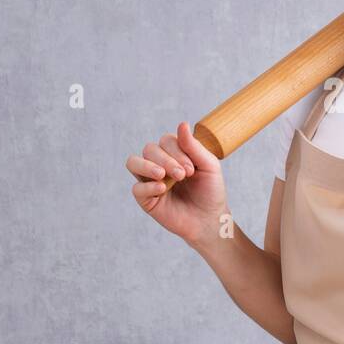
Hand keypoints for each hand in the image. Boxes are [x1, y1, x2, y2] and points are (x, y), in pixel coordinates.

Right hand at [126, 121, 230, 248]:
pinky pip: (136, 188)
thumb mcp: (208, 166)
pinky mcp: (146, 199)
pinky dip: (148, 186)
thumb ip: (193, 146)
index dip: (176, 151)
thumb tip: (182, 124)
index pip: (165, 141)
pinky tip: (162, 189)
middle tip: (184, 174)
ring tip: (164, 175)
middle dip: (166, 160)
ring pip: (133, 163)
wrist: (210, 219)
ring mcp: (150, 181)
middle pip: (149, 149)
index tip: (191, 169)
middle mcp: (159, 164)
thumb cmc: (211, 191)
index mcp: (174, 153)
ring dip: (148, 166)